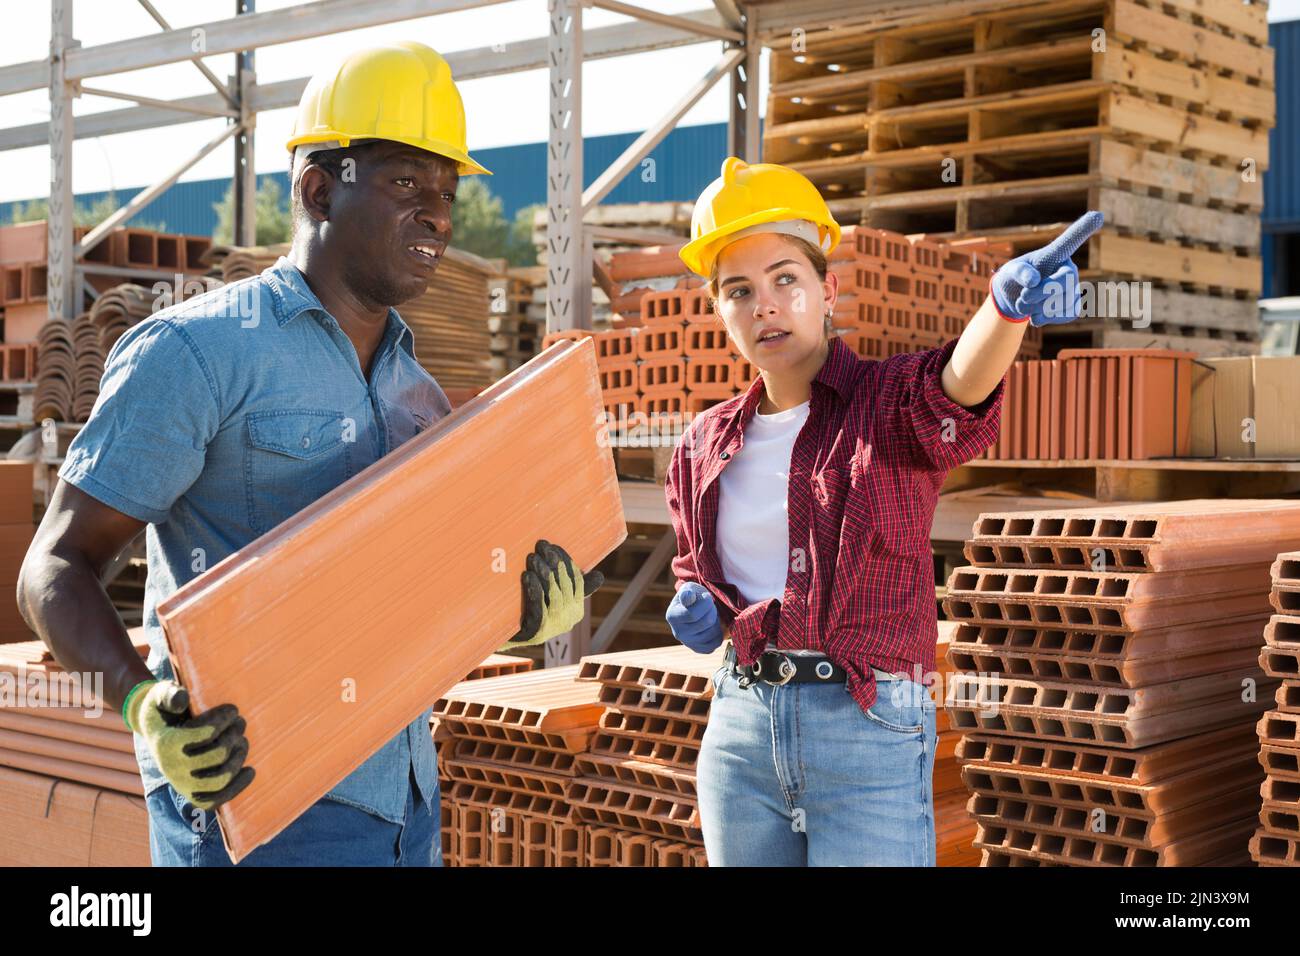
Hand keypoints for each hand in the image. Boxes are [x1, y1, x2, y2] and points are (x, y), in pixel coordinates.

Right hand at [124, 679, 252, 810]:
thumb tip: (183, 700)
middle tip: (240, 722)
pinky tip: (250, 770)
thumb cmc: (163, 709)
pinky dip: (236, 787)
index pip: (207, 733)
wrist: (153, 731)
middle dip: (235, 734)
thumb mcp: (160, 695)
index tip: (233, 709)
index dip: (224, 719)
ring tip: (243, 740)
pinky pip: (216, 800)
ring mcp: (182, 783)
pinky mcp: (192, 793)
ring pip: (220, 778)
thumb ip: (170, 694)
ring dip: (239, 757)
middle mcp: (173, 767)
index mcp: (167, 743)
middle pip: (218, 754)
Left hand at [506, 539, 603, 646]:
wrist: (504, 636)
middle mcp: (570, 619)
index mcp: (577, 609)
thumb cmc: (528, 611)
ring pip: (553, 594)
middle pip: (565, 584)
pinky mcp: (538, 633)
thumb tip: (599, 576)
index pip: (577, 579)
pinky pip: (539, 607)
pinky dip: (534, 589)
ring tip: (532, 557)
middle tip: (541, 546)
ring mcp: (555, 627)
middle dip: (553, 562)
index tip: (553, 545)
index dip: (565, 560)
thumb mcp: (551, 598)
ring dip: (543, 573)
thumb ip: (569, 586)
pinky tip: (526, 575)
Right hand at [665, 582, 723, 652]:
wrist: (694, 610)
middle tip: (710, 606)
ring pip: (713, 632)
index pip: (693, 614)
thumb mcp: (689, 589)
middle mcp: (678, 633)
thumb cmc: (693, 597)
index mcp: (672, 616)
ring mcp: (688, 643)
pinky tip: (712, 626)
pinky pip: (716, 642)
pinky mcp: (698, 649)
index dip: (706, 603)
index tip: (706, 596)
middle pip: (706, 622)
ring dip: (716, 621)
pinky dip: (719, 633)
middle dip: (712, 610)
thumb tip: (687, 599)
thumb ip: (687, 592)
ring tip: (709, 615)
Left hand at [989, 211, 1103, 326]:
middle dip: (1040, 293)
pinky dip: (1045, 318)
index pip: (1070, 241)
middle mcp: (1068, 268)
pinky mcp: (1072, 307)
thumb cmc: (1014, 279)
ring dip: (1038, 308)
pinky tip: (1036, 315)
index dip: (1083, 229)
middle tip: (1022, 297)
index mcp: (1054, 254)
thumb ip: (1019, 272)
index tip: (1098, 215)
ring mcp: (1073, 288)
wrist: (1014, 300)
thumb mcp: (1009, 271)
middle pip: (1064, 281)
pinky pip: (1066, 315)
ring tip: (1024, 304)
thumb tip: (1034, 280)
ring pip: (1063, 302)